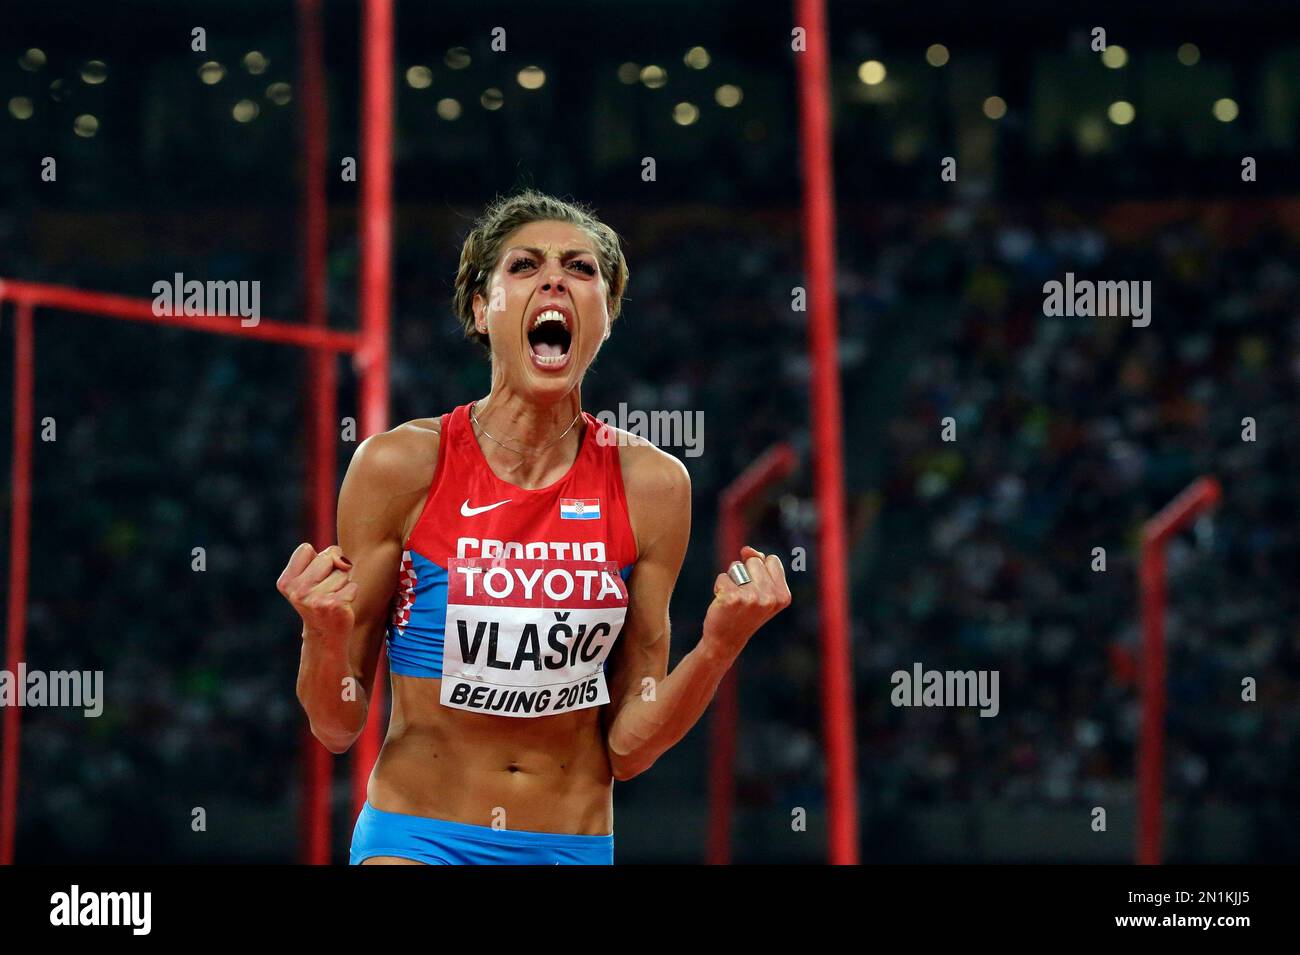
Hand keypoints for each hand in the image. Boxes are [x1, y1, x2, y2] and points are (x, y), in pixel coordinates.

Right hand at [276, 542, 358, 641]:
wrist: (325, 634)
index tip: (314, 578)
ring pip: (342, 571)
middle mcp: (297, 591)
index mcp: (286, 582)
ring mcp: (315, 599)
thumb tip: (343, 562)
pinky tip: (341, 605)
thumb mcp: (314, 575)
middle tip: (326, 589)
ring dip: (343, 582)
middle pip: (327, 556)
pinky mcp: (334, 606)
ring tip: (333, 597)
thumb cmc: (320, 598)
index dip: (315, 559)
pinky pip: (352, 585)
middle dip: (333, 568)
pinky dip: (351, 593)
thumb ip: (327, 557)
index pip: (305, 548)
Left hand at [701, 545, 791, 659]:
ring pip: (736, 566)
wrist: (725, 641)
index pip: (771, 560)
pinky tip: (723, 603)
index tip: (756, 590)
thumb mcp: (761, 591)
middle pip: (754, 561)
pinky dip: (719, 587)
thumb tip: (747, 550)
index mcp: (783, 596)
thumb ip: (760, 565)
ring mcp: (752, 598)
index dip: (759, 570)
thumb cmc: (743, 613)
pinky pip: (722, 577)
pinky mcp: (732, 597)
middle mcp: (771, 597)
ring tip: (733, 600)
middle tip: (743, 597)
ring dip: (731, 579)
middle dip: (745, 574)